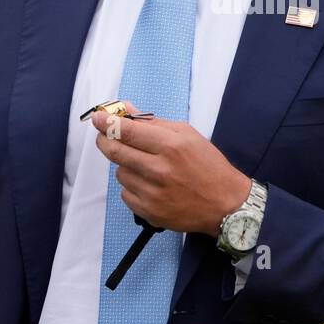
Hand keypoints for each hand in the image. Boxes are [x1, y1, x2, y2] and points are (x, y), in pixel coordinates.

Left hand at [90, 102, 250, 235]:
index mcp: (171, 146)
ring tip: (147, 167)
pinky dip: (133, 187)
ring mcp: (153, 193)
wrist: (225, 204)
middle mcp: (159, 169)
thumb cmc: (208, 165)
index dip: (107, 122)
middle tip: (106, 136)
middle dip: (105, 140)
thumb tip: (125, 110)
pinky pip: (126, 194)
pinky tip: (151, 186)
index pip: (127, 131)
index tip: (98, 117)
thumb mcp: (187, 135)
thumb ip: (154, 123)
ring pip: (120, 173)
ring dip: (127, 166)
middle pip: (115, 151)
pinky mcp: (149, 212)